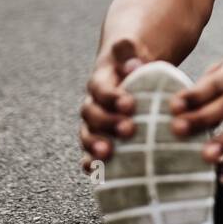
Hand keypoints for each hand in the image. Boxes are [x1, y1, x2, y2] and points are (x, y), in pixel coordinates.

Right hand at [79, 38, 145, 172]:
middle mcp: (93, 103)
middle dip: (107, 123)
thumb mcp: (134, 52)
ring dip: (94, 145)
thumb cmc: (135, 64)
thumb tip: (134, 64)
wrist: (128, 73)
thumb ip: (130, 53)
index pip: (100, 89)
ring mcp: (94, 123)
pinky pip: (88, 152)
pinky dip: (89, 162)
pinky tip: (94, 171)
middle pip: (91, 114)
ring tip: (107, 154)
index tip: (130, 104)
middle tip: (129, 129)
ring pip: (87, 134)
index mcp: (101, 81)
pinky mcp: (99, 139)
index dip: (112, 97)